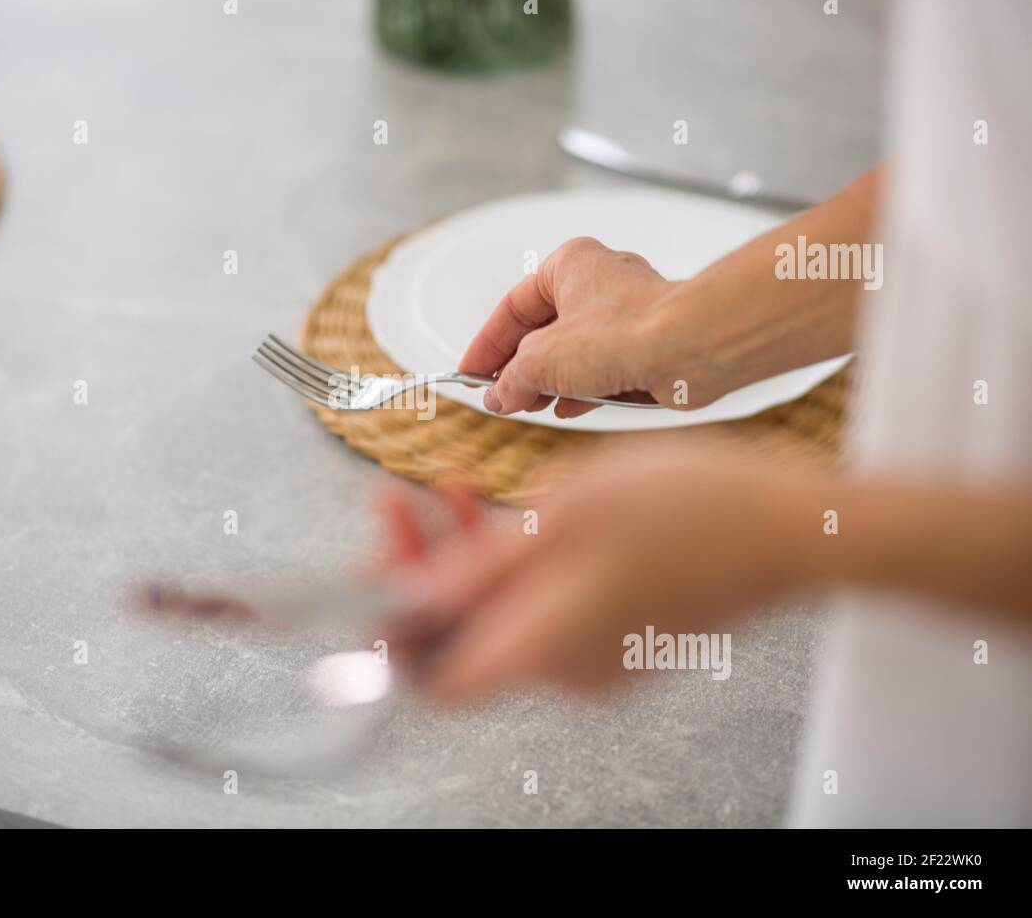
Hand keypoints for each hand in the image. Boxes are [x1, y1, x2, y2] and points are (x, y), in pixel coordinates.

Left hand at [379, 442, 808, 703]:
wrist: (797, 528)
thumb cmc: (693, 510)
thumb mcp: (567, 514)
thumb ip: (480, 566)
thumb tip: (412, 594)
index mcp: (546, 646)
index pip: (433, 681)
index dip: (389, 632)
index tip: (373, 568)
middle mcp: (567, 670)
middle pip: (462, 639)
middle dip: (421, 569)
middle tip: (399, 503)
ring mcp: (598, 658)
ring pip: (501, 617)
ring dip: (466, 558)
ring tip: (453, 488)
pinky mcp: (620, 636)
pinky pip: (544, 610)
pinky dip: (515, 566)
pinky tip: (515, 511)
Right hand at [461, 236, 725, 417]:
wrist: (690, 348)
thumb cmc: (622, 334)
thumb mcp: (542, 361)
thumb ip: (511, 380)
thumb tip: (497, 397)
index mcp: (568, 265)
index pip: (513, 307)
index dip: (487, 345)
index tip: (471, 373)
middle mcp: (599, 282)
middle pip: (544, 329)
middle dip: (520, 367)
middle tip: (501, 396)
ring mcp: (626, 313)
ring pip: (574, 350)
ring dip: (551, 382)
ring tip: (531, 407)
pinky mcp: (648, 344)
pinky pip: (604, 366)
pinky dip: (583, 387)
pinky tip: (569, 409)